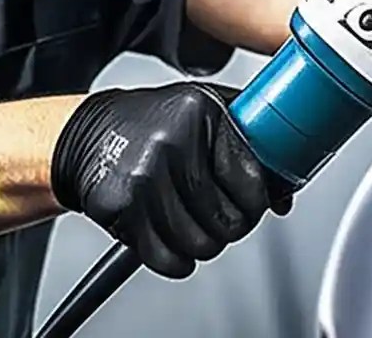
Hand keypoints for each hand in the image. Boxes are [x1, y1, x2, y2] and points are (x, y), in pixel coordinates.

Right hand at [51, 83, 287, 277]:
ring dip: (203, 244)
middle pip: (228, 221)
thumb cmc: (153, 124)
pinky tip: (171, 237)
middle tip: (220, 216)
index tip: (251, 205)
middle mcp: (171, 144)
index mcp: (201, 114)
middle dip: (230, 226)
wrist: (88, 134)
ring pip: (201, 245)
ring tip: (192, 223)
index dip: (257, 203)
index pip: (252, 182)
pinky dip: (176, 260)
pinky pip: (166, 259)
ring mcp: (144, 177)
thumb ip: (250, 143)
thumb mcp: (207, 112)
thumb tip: (283, 196)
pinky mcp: (121, 208)